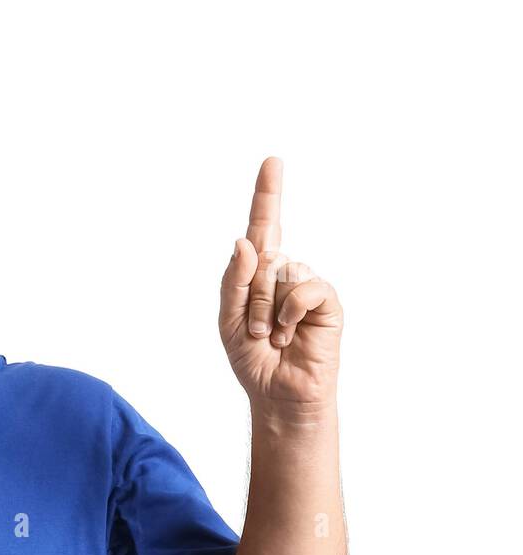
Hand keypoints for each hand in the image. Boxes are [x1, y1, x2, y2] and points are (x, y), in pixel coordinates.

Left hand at [219, 156, 342, 410]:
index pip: (263, 226)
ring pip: (279, 273)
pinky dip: (290, 313)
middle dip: (249, 298)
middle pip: (260, 258)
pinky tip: (291, 336)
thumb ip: (233, 281)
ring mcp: (306, 285)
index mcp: (257, 273)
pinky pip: (304, 288)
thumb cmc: (252, 357)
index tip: (272, 161)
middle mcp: (283, 273)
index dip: (267, 194)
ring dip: (266, 310)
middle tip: (255, 330)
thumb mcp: (227, 320)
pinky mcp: (326, 301)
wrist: (276, 393)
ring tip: (273, 336)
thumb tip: (245, 242)